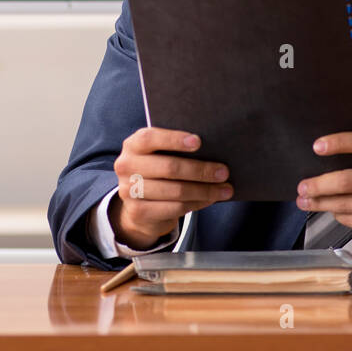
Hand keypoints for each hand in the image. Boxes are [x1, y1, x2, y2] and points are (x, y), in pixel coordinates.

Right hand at [110, 126, 232, 247]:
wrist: (138, 203)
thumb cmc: (157, 171)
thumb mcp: (159, 155)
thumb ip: (176, 150)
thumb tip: (213, 150)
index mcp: (133, 145)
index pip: (150, 138)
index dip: (174, 139)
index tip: (199, 142)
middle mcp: (126, 166)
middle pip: (169, 167)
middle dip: (201, 170)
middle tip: (224, 172)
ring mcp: (129, 191)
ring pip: (176, 191)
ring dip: (205, 190)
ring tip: (225, 189)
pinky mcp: (138, 212)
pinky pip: (175, 208)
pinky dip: (198, 203)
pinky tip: (211, 199)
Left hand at [296, 131, 351, 245]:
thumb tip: (327, 156)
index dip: (339, 142)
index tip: (317, 146)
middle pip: (348, 180)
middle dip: (319, 184)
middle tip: (302, 186)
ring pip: (345, 204)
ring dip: (320, 202)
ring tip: (306, 200)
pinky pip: (351, 219)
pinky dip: (338, 214)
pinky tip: (331, 210)